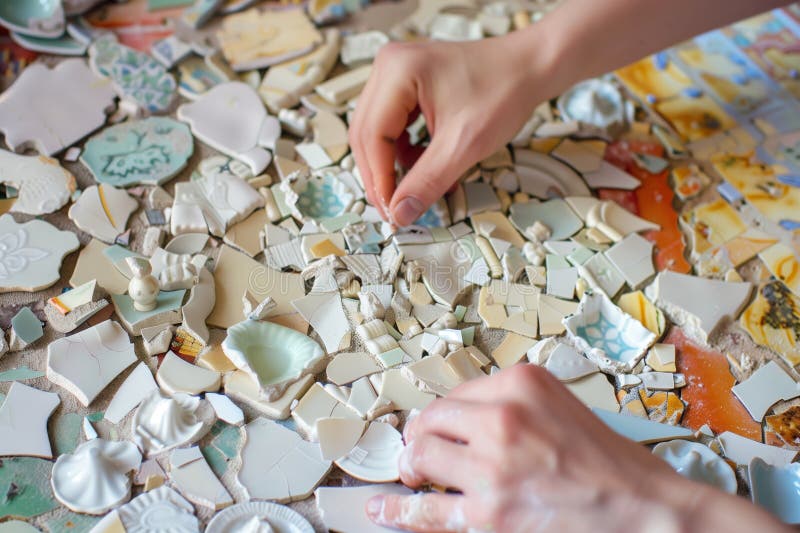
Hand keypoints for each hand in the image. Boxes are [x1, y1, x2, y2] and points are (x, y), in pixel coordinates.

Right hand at [349, 30, 553, 225]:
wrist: (531, 66)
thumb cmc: (505, 89)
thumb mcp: (464, 145)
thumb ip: (428, 182)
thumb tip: (400, 213)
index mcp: (397, 72)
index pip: (372, 137)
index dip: (379, 180)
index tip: (392, 211)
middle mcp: (389, 67)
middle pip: (367, 135)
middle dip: (381, 176)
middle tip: (396, 209)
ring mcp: (396, 74)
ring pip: (377, 133)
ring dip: (392, 165)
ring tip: (414, 187)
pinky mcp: (407, 84)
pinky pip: (392, 125)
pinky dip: (404, 151)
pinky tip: (424, 162)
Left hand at [366, 365, 789, 532]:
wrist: (646, 510)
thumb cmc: (611, 462)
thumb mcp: (561, 405)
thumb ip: (512, 402)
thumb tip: (461, 417)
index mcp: (521, 384)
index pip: (457, 393)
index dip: (443, 416)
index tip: (437, 426)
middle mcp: (502, 417)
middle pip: (431, 421)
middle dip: (421, 437)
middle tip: (420, 452)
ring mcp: (493, 466)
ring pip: (421, 457)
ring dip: (413, 468)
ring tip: (412, 474)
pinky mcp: (489, 512)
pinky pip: (427, 510)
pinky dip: (398, 509)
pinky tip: (382, 508)